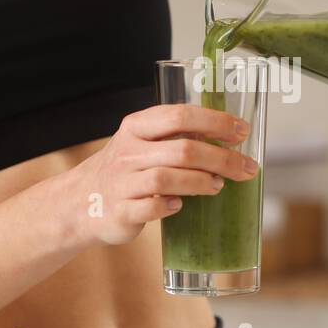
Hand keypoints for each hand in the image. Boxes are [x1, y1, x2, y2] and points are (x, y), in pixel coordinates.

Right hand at [61, 105, 258, 246]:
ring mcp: (122, 183)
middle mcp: (128, 152)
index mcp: (136, 127)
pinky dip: (170, 206)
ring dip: (201, 182)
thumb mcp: (143, 143)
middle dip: (222, 158)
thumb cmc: (126, 170)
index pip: (180, 115)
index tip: (242, 132)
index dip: (215, 122)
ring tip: (218, 185)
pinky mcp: (121, 212)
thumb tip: (228, 138)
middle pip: (183, 150)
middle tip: (246, 167)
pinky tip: (182, 205)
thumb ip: (176, 137)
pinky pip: (151, 208)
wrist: (81, 202)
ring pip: (168, 178)